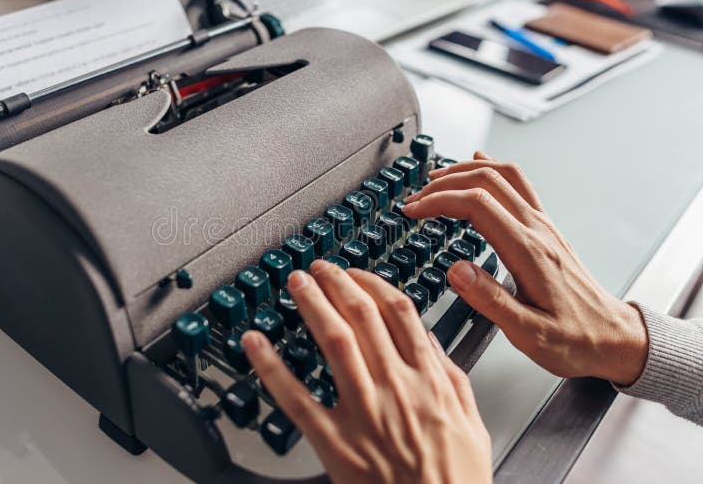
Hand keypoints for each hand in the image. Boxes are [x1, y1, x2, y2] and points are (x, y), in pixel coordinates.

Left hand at [242, 261, 491, 483]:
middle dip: (338, 283)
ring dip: (312, 305)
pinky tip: (255, 344)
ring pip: (334, 342)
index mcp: (429, 381)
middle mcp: (396, 388)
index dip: (372, 284)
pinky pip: (297, 398)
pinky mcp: (335, 442)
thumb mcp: (472, 425)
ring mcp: (364, 412)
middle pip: (362, 316)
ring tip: (297, 284)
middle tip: (320, 267)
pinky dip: (272, 367)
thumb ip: (454, 379)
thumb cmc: (454, 482)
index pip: (398, 313)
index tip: (356, 273)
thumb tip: (432, 344)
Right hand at [403, 151, 647, 385]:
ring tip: (435, 180)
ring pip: (503, 175)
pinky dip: (491, 170)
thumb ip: (490, 301)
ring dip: (465, 171)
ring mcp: (543, 226)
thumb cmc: (574, 339)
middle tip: (416, 199)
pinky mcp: (545, 229)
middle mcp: (537, 231)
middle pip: (487, 180)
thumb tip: (456, 271)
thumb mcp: (529, 334)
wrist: (614, 338)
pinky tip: (478, 166)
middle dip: (444, 183)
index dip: (439, 201)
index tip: (413, 211)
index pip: (477, 205)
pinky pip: (518, 184)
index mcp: (528, 253)